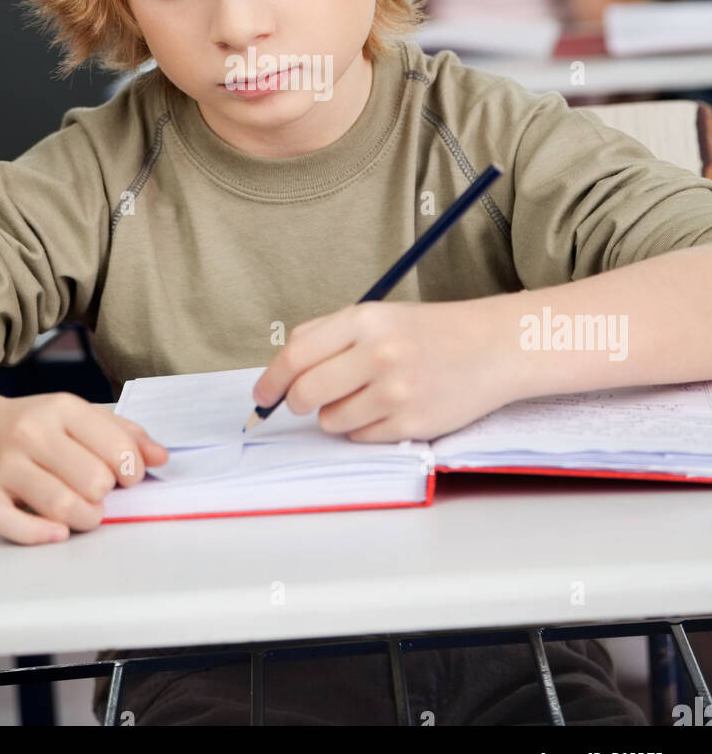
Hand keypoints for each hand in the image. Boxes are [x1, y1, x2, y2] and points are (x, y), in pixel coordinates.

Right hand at [0, 391, 167, 544]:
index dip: (133, 470)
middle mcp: (32, 433)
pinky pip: (14, 524)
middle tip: (99, 495)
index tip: (128, 477)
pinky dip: (40, 534)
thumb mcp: (77, 416)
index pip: (116, 446)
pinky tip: (56, 532)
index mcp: (61, 408)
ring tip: (86, 515)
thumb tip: (161, 457)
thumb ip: (123, 433)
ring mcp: (5, 466)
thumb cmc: (31, 427)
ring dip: (85, 519)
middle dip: (105, 496)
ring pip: (61, 505)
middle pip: (93, 480)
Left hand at [252, 300, 514, 442]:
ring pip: (331, 421)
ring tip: (363, 398)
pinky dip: (364, 428)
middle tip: (306, 402)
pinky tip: (387, 409)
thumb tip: (282, 370)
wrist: (491, 347)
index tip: (262, 395)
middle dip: (298, 403)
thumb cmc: (428, 332)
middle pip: (306, 393)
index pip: (296, 354)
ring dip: (335, 415)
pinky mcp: (413, 422)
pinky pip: (361, 437)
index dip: (271, 380)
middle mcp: (378, 354)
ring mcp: (397, 391)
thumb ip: (328, 335)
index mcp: (364, 320)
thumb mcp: (377, 317)